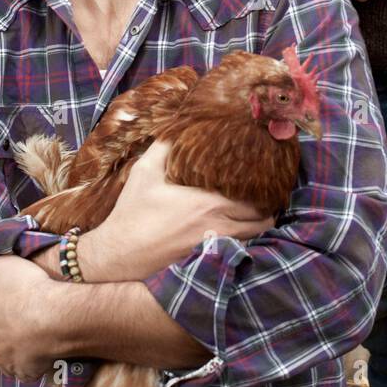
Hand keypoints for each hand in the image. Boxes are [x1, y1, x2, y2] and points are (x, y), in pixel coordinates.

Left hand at [0, 254, 61, 380]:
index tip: (8, 307)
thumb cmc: (29, 288)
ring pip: (4, 357)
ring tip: (34, 338)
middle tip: (20, 323)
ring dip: (14, 351)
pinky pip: (24, 371)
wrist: (55, 317)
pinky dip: (30, 366)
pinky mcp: (21, 372)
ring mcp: (3, 359)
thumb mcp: (4, 265)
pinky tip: (41, 354)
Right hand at [78, 139, 275, 282]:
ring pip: (254, 237)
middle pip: (262, 219)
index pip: (254, 198)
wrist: (119, 254)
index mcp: (208, 204)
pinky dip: (245, 239)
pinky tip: (238, 228)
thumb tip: (176, 125)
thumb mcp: (144, 173)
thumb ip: (164, 147)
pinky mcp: (207, 261)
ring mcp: (215, 247)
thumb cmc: (132, 213)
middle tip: (266, 192)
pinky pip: (239, 250)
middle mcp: (219, 227)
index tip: (266, 176)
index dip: (265, 187)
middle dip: (267, 206)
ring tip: (256, 210)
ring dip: (258, 223)